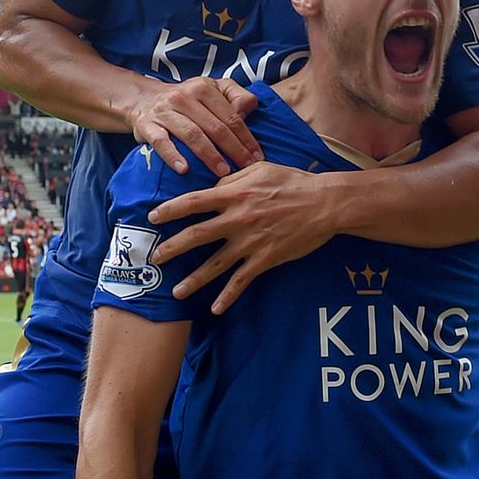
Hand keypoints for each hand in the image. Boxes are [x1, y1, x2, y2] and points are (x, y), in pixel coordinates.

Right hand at [130, 79, 261, 177]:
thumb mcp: (212, 89)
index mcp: (203, 88)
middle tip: (246, 168)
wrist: (144, 100)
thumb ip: (235, 95)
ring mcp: (164, 111)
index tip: (257, 157)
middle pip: (214, 126)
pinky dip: (172, 156)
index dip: (246, 137)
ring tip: (223, 172)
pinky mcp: (147, 126)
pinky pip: (161, 142)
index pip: (231, 116)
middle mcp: (184, 97)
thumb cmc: (187, 100)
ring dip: (209, 155)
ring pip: (192, 134)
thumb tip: (248, 110)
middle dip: (234, 149)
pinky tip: (184, 169)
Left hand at [151, 163, 338, 312]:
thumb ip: (232, 180)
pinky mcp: (265, 259)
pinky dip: (228, 296)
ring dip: (194, 279)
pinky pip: (242, 281)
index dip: (171, 210)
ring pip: (215, 264)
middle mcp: (238, 219)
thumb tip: (211, 189)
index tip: (154, 217)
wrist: (324, 204)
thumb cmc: (292, 181)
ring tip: (176, 292)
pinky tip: (215, 308)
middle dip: (172, 248)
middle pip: (196, 235)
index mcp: (235, 195)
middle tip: (155, 259)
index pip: (194, 202)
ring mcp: (251, 242)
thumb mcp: (260, 169)